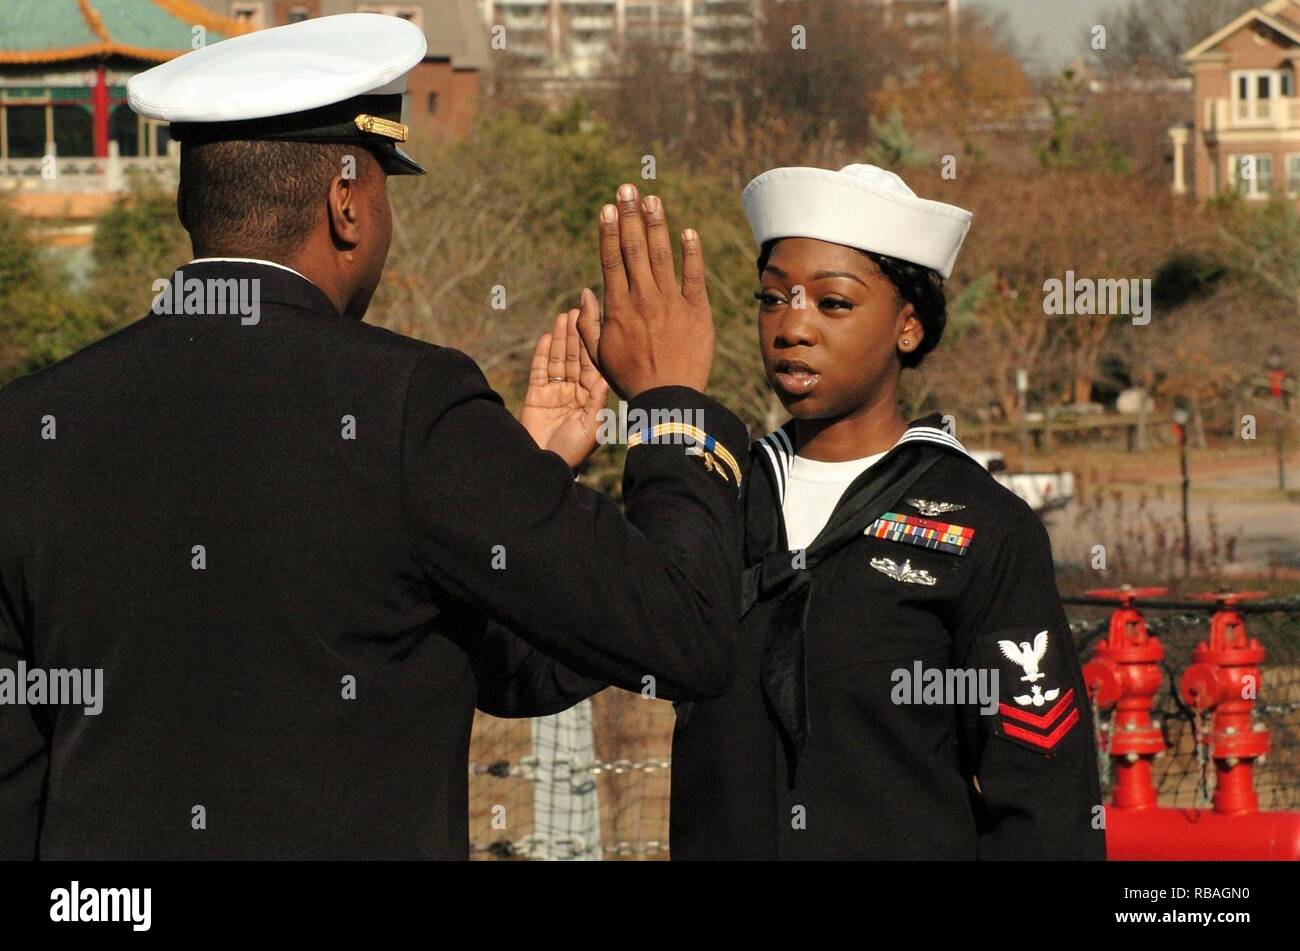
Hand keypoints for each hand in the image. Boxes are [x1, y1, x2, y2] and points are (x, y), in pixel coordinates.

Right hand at [519, 308, 609, 468]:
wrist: (547, 466)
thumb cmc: (574, 452)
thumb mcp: (592, 425)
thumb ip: (596, 399)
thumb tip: (604, 375)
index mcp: (591, 398)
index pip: (592, 365)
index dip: (593, 344)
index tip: (596, 323)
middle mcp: (574, 392)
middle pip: (575, 357)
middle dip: (576, 334)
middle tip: (577, 311)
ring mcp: (555, 393)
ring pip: (558, 360)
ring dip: (561, 339)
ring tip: (563, 317)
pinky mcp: (536, 396)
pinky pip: (540, 370)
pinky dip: (543, 354)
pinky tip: (548, 337)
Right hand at [576, 184, 713, 399]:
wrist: (669, 398)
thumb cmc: (631, 379)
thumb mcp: (599, 356)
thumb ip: (588, 324)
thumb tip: (586, 293)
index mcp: (618, 307)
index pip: (611, 259)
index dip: (609, 231)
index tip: (607, 208)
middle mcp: (643, 298)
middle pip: (634, 248)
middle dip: (630, 215)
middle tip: (627, 189)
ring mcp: (671, 302)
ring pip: (662, 255)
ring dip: (656, 224)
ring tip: (652, 199)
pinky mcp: (697, 311)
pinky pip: (694, 276)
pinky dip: (691, 252)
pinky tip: (687, 232)